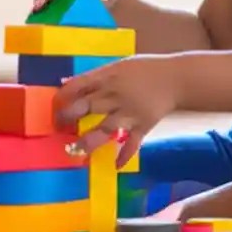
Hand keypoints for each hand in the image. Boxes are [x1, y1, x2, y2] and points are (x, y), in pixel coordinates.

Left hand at [54, 56, 182, 168]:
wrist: (177, 79)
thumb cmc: (146, 70)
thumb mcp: (120, 65)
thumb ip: (96, 76)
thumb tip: (66, 84)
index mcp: (110, 76)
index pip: (80, 84)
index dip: (64, 95)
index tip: (54, 104)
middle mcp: (116, 95)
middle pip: (87, 107)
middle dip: (69, 117)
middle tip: (58, 125)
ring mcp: (129, 112)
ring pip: (105, 128)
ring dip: (89, 141)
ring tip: (75, 151)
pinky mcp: (143, 126)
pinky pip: (132, 143)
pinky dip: (125, 155)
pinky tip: (116, 165)